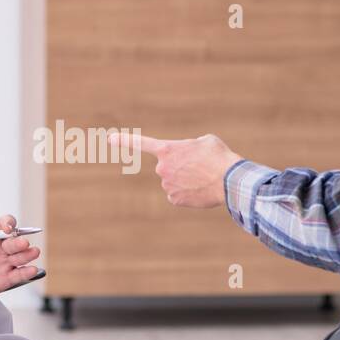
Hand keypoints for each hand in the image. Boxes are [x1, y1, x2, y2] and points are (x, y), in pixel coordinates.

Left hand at [0, 213, 42, 301]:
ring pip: (21, 256)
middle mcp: (2, 248)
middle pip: (16, 241)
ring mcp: (6, 263)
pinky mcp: (7, 278)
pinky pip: (19, 275)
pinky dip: (28, 272)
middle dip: (20, 241)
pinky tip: (32, 270)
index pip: (4, 224)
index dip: (8, 224)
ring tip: (33, 252)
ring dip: (28, 254)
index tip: (7, 229)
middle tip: (23, 243)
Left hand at [109, 132, 241, 207]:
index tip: (110, 139)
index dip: (125, 141)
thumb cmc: (219, 157)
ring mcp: (167, 186)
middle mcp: (162, 168)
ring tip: (203, 178)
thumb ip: (190, 147)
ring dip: (186, 180)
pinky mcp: (174, 200)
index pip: (141, 144)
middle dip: (180, 167)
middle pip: (168, 166)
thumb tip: (190, 158)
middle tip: (199, 166)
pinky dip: (188, 193)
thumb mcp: (205, 141)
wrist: (229, 180)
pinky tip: (200, 190)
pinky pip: (178, 194)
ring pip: (173, 181)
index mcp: (167, 150)